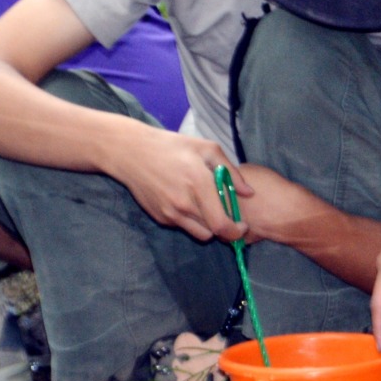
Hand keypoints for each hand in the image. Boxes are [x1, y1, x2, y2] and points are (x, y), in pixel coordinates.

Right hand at [115, 130, 249, 241]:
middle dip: (225, 228)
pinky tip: (186, 201)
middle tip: (227, 215)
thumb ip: (231, 171)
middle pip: (214, 232)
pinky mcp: (160, 218)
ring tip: (207, 207)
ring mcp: (170, 213)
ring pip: (200, 233)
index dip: (236, 231)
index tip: (242, 225)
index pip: (222, 224)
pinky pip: (184, 226)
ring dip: (208, 226)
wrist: (132, 152)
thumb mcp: (206, 149)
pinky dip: (190, 220)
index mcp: (199, 183)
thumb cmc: (172, 147)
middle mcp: (184, 203)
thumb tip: (248, 192)